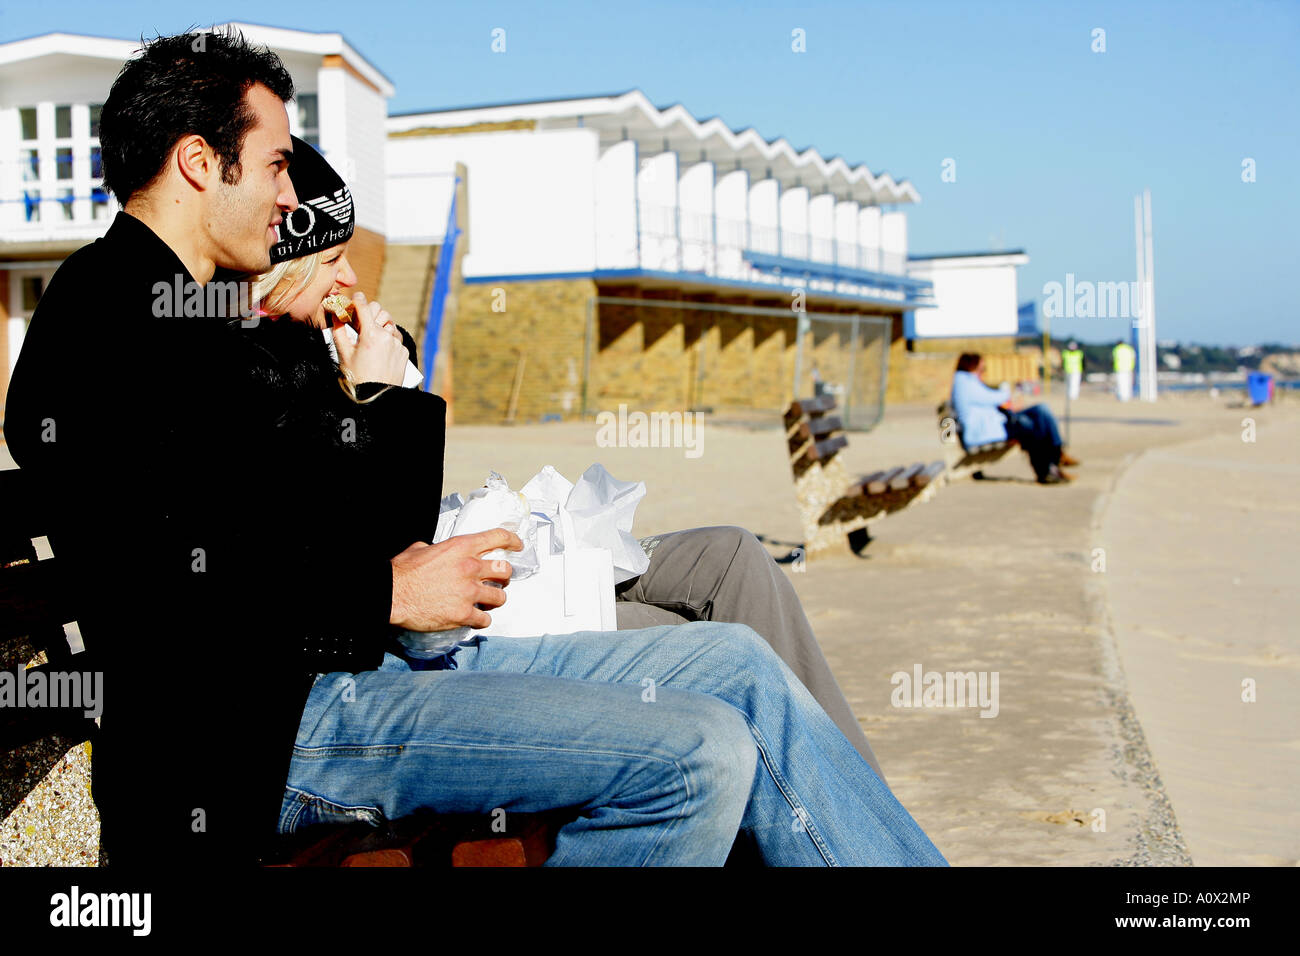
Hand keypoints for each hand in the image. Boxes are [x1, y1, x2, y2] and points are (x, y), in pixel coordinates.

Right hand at [333, 291, 405, 385]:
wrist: (375, 398)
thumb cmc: (357, 378)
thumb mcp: (343, 353)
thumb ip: (338, 330)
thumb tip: (335, 314)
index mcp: (371, 335)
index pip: (364, 307)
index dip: (358, 299)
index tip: (355, 297)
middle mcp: (387, 336)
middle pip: (380, 311)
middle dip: (370, 312)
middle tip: (361, 321)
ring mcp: (397, 344)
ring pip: (389, 324)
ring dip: (380, 326)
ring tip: (370, 339)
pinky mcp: (403, 352)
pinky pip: (395, 338)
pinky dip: (387, 339)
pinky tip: (379, 350)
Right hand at [389, 529, 524, 631]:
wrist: (392, 594)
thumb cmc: (402, 572)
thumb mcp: (420, 548)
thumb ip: (437, 548)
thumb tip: (435, 550)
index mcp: (461, 547)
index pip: (498, 537)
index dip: (512, 540)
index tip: (518, 545)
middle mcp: (470, 567)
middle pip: (505, 570)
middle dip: (504, 576)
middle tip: (498, 581)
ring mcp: (469, 592)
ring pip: (501, 597)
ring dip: (495, 600)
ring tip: (487, 602)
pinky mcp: (463, 614)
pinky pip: (485, 619)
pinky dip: (482, 620)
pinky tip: (475, 618)